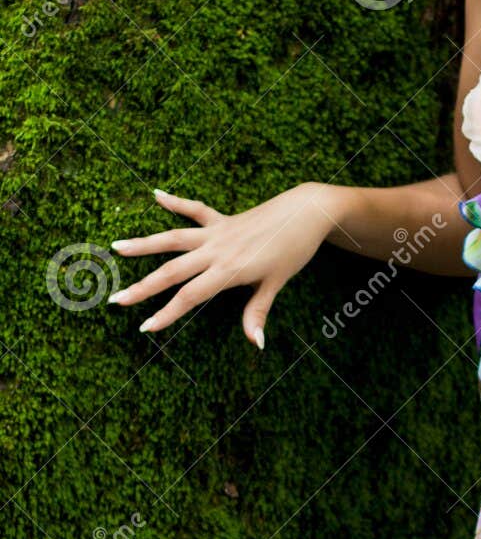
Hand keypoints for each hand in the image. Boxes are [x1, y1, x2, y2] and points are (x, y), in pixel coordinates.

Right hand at [107, 184, 335, 346]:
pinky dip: (175, 201)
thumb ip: (258, 312)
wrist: (306, 213)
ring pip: (173, 239)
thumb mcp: (276, 284)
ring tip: (116, 248)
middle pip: (172, 271)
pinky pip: (194, 210)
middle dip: (143, 287)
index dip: (166, 313)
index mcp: (228, 270)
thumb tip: (254, 343)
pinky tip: (155, 195)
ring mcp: (217, 232)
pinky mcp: (222, 218)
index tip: (145, 328)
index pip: (190, 296)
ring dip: (144, 244)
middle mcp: (216, 250)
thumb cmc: (293, 251)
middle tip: (116, 299)